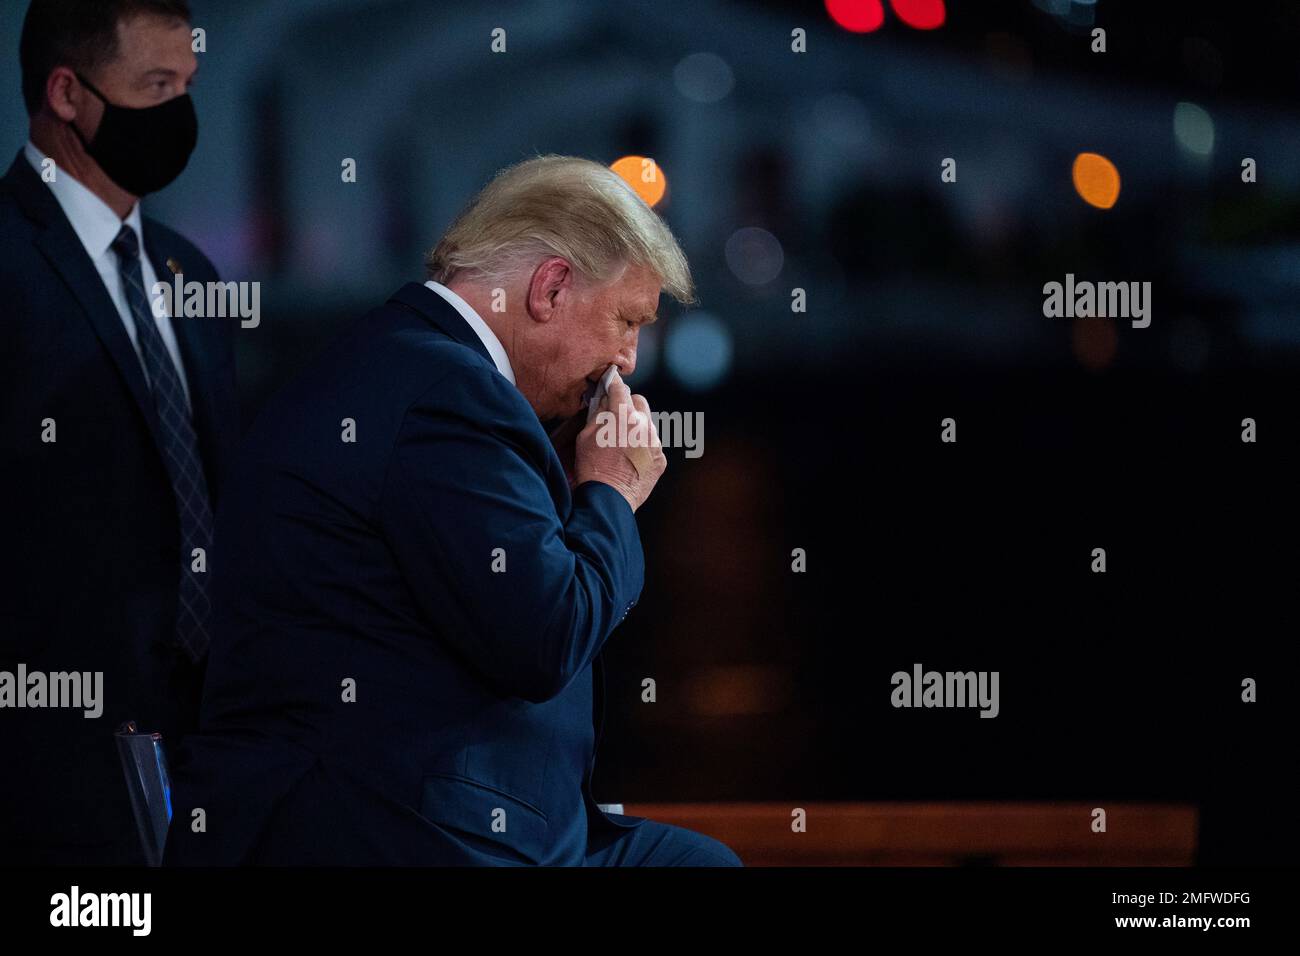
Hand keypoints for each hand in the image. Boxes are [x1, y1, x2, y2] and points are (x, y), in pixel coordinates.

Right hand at [574, 372, 665, 511]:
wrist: (609, 500)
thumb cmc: (593, 468)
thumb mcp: (585, 436)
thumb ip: (598, 413)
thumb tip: (605, 400)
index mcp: (623, 417)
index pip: (621, 389)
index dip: (614, 385)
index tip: (611, 383)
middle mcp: (643, 426)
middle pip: (639, 401)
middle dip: (628, 405)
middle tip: (616, 416)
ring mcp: (655, 443)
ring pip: (647, 424)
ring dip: (636, 427)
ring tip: (622, 444)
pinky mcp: (661, 459)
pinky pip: (653, 444)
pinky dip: (643, 447)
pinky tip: (630, 459)